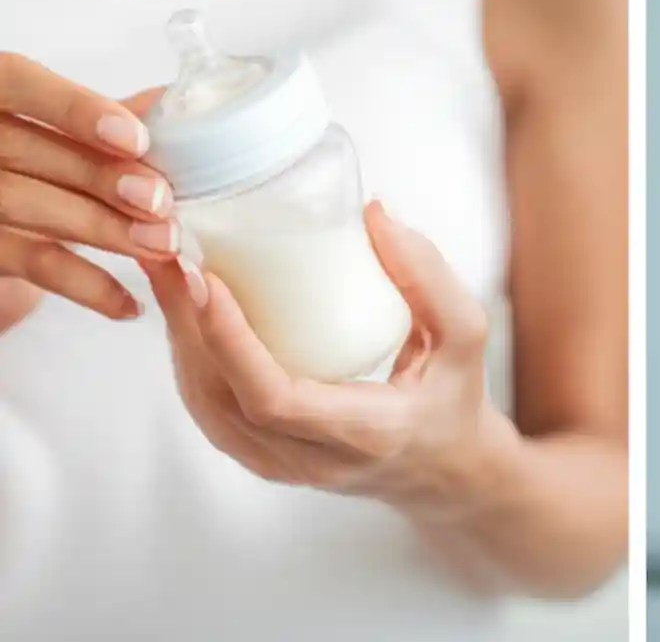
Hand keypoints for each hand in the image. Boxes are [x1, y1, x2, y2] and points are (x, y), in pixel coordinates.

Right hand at [0, 53, 176, 319]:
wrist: (3, 225)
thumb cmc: (41, 162)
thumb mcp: (65, 129)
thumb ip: (111, 113)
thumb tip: (176, 101)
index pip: (18, 82)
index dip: (75, 108)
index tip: (136, 139)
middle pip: (27, 150)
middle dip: (101, 177)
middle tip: (162, 202)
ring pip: (27, 206)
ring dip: (103, 227)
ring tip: (162, 244)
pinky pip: (31, 264)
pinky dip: (85, 285)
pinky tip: (130, 302)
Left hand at [143, 202, 519, 517]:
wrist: (443, 471)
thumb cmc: (454, 397)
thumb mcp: (465, 335)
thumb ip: (428, 276)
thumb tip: (372, 213)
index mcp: (367, 434)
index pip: (275, 400)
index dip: (230, 341)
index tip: (208, 278)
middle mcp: (313, 461)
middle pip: (221, 397)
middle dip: (185, 321)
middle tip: (170, 250)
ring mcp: (280, 467)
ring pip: (204, 405)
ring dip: (178, 335)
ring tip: (168, 268)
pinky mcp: (260, 459)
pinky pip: (209, 410)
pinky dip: (188, 356)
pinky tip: (185, 308)